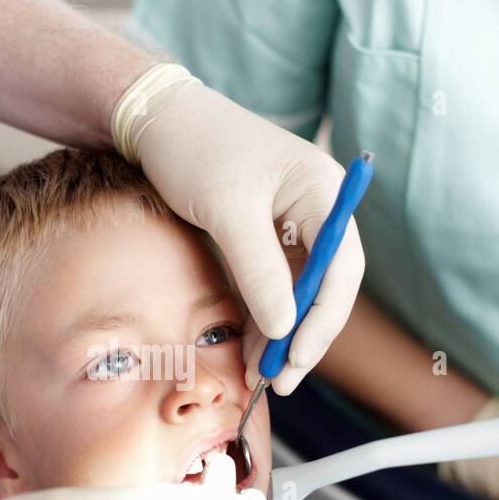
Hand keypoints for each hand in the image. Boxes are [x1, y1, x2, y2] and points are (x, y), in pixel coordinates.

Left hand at [124, 76, 363, 395]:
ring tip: (258, 374)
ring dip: (282, 334)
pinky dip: (263, 318)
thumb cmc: (195, 150)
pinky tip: (249, 348)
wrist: (158, 119)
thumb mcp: (226, 212)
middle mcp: (319, 209)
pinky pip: (275, 287)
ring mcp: (295, 225)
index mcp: (324, 192)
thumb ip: (258, 271)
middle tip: (280, 380)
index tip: (294, 357)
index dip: (322, 319)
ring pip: (300, 293)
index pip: (341, 268)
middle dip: (304, 336)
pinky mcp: (268, 237)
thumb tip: (283, 328)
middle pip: (327, 287)